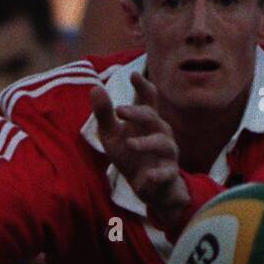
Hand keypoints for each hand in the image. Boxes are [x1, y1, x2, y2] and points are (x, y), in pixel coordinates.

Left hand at [89, 71, 189, 226]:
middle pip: (152, 117)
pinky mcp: (168, 174)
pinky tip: (148, 176)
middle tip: (119, 110)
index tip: (133, 74)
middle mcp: (160, 132)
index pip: (148, 98)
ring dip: (147, 143)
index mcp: (147, 121)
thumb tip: (95, 88)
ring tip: (130, 144)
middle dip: (137, 113)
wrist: (148, 189)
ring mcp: (167, 153)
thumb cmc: (130, 157)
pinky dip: (158, 175)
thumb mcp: (111, 135)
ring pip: (163, 143)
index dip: (142, 86)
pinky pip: (167, 173)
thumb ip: (104, 114)